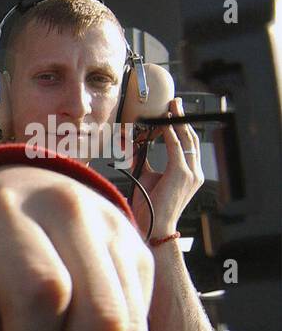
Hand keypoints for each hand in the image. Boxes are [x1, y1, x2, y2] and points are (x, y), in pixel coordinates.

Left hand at [130, 97, 203, 237]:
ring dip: (177, 121)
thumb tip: (135, 145)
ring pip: (186, 140)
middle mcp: (194, 172)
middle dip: (182, 118)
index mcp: (189, 173)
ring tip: (170, 107)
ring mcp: (191, 173)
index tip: (173, 113)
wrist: (154, 228)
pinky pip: (176, 147)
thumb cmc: (149, 206)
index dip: (180, 127)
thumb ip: (144, 160)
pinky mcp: (182, 174)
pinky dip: (169, 133)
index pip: (187, 144)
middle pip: (190, 138)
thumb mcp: (146, 178)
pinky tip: (163, 123)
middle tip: (174, 103)